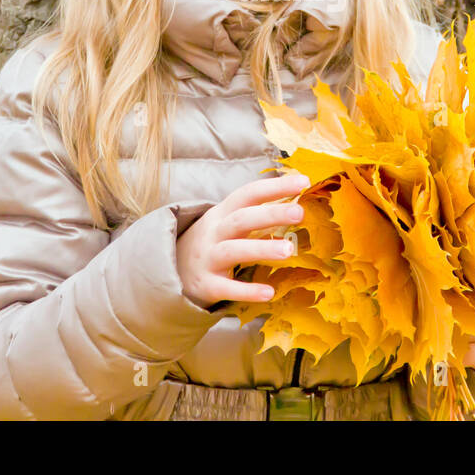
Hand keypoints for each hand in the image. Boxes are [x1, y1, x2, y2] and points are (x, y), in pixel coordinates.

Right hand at [177, 171, 310, 308]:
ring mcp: (208, 258)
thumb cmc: (212, 243)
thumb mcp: (226, 222)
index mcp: (223, 213)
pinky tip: (269, 292)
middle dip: (270, 214)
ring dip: (261, 249)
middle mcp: (214, 232)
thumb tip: (296, 199)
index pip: (249, 194)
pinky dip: (247, 290)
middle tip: (299, 212)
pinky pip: (227, 288)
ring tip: (289, 250)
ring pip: (234, 250)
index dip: (275, 187)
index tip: (303, 182)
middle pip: (241, 219)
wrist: (171, 271)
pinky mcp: (206, 284)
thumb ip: (255, 212)